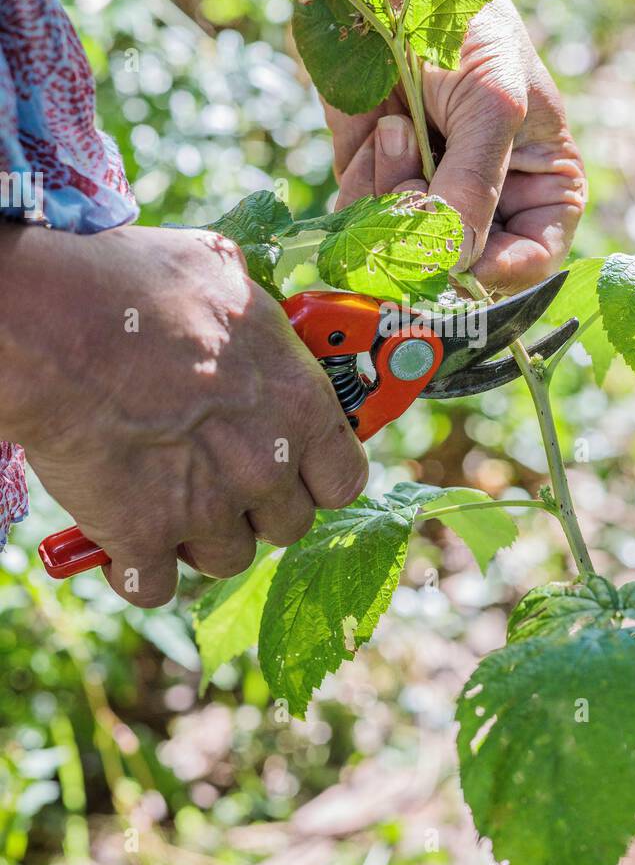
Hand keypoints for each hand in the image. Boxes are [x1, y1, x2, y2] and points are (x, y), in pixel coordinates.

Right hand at [8, 225, 367, 606]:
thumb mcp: (224, 277)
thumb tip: (250, 313)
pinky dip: (133, 569)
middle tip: (216, 474)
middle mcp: (266, 465)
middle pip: (288, 525)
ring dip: (199, 538)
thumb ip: (254, 320)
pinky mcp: (143, 538)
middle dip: (256, 507)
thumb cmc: (138, 285)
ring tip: (165, 496)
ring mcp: (208, 508)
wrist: (59, 326)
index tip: (293, 467)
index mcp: (301, 404)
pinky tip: (118, 537)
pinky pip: (152, 586)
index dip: (317, 477)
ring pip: (227, 559)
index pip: (345, 479)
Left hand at [329, 0, 586, 291]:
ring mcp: (428, 191)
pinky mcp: (374, 177)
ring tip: (399, 126)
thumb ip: (477, 187)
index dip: (497, 273)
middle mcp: (487, 200)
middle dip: (430, 232)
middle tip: (417, 187)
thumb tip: (452, 261)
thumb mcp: (493, 104)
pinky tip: (376, 126)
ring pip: (401, 247)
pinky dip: (362, 176)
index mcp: (543, 185)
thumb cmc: (468, 25)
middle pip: (458, 266)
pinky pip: (359, 216)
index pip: (531, 262)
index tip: (460, 260)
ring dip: (391, 193)